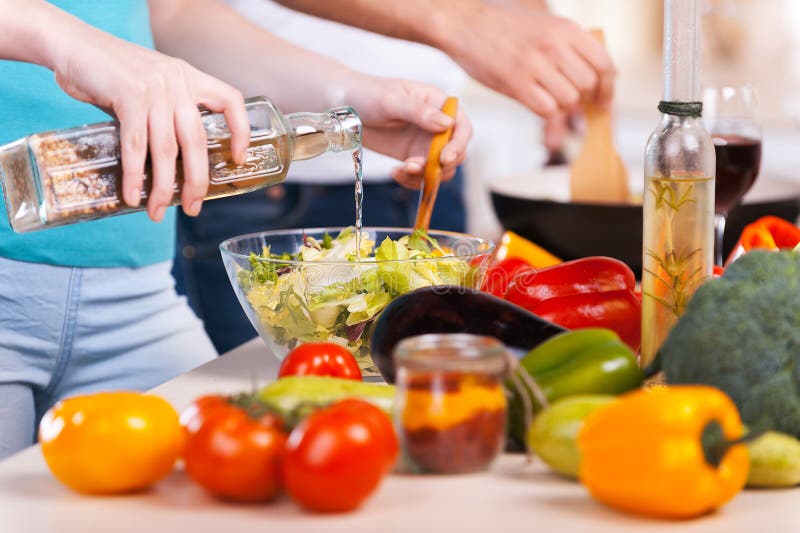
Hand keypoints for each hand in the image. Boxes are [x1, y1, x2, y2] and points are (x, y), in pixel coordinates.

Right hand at [51, 25, 249, 220]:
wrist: (73, 44)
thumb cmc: (111, 71)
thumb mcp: (152, 85)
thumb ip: (167, 113)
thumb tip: (171, 161)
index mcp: (190, 77)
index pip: (230, 100)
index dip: (241, 131)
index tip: (239, 159)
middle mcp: (178, 82)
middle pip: (196, 141)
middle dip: (196, 180)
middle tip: (193, 206)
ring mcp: (156, 89)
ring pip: (167, 150)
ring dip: (163, 187)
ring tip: (157, 211)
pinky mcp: (129, 96)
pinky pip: (137, 146)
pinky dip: (135, 175)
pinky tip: (133, 195)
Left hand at [341, 77, 471, 188]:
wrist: (343, 110)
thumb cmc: (367, 94)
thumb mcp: (392, 100)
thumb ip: (419, 112)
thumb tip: (448, 124)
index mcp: (437, 103)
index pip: (461, 127)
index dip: (458, 145)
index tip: (444, 158)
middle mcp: (436, 124)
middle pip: (456, 151)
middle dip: (440, 165)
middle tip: (416, 167)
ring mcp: (424, 142)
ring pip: (440, 168)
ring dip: (425, 175)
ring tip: (402, 170)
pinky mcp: (411, 156)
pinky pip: (422, 175)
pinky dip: (412, 179)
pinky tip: (395, 172)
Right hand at [441, 4, 615, 118]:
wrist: (464, 23)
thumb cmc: (501, 26)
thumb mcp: (544, 24)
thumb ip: (568, 47)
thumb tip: (591, 80)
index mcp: (566, 29)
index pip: (604, 64)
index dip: (608, 88)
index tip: (603, 101)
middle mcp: (554, 46)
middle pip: (587, 86)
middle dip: (582, 99)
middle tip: (571, 104)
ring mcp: (535, 65)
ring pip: (568, 101)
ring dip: (562, 108)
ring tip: (548, 101)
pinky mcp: (516, 84)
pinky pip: (546, 110)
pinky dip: (547, 116)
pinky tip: (537, 108)